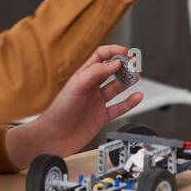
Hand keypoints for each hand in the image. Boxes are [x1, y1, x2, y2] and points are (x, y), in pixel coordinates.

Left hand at [5, 46, 142, 168]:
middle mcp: (91, 87)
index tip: (125, 52)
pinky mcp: (102, 117)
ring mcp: (97, 102)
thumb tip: (114, 63)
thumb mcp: (76, 86)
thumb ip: (95, 73)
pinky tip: (136, 97)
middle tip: (134, 64)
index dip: (113, 52)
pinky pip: (120, 107)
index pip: (100, 57)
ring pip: (117, 88)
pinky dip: (130, 102)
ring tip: (136, 76)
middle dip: (124, 65)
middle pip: (112, 71)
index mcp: (83, 76)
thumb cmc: (58, 113)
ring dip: (127, 81)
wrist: (53, 139)